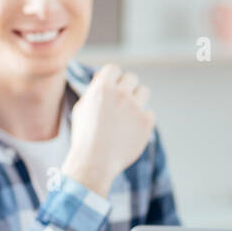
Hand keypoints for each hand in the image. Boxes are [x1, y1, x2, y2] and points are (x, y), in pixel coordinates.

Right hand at [61, 64, 155, 196]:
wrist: (95, 162)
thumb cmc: (85, 136)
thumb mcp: (82, 108)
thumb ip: (94, 90)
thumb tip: (101, 76)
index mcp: (102, 87)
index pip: (114, 68)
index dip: (112, 77)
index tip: (112, 87)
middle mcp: (121, 94)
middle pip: (132, 78)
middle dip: (127, 86)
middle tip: (121, 101)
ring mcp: (136, 108)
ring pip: (144, 91)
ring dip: (138, 99)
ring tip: (127, 114)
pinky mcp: (147, 122)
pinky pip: (150, 113)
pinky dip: (143, 120)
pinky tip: (131, 130)